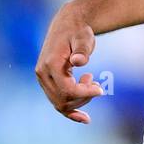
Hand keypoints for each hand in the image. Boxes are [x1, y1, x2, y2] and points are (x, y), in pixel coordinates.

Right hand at [34, 4, 103, 122]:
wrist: (67, 24)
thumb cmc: (78, 31)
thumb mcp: (83, 38)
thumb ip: (82, 50)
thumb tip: (78, 61)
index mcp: (50, 64)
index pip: (67, 89)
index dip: (85, 94)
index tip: (101, 90)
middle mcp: (42, 73)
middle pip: (63, 100)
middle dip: (83, 98)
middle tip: (98, 85)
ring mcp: (43, 79)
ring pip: (60, 104)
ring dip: (79, 101)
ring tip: (92, 84)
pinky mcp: (47, 82)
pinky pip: (57, 102)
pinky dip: (70, 112)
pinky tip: (84, 119)